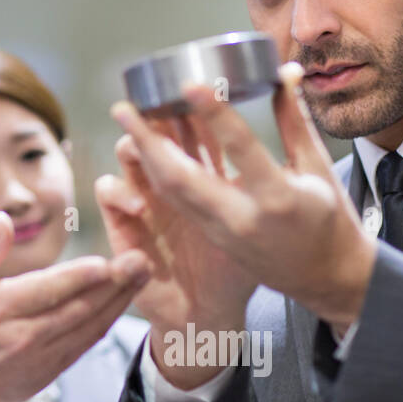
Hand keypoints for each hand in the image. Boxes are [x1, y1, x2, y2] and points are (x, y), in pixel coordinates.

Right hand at [0, 210, 151, 401]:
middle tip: (140, 260)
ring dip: (119, 300)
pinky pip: (87, 342)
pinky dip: (108, 321)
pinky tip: (124, 301)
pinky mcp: (54, 368)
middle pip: (77, 307)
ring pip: (88, 325)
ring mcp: (42, 354)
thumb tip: (3, 218)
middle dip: (113, 284)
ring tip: (142, 275)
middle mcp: (25, 333)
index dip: (77, 278)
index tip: (104, 262)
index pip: (45, 291)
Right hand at [96, 112, 259, 388]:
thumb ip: (266, 177)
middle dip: (156, 116)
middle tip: (157, 99)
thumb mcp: (262, 218)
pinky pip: (110, 199)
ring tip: (137, 144)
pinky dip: (118, 194)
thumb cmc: (239, 269)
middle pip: (160, 138)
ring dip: (131, 147)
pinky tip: (137, 202)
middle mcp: (174, 185)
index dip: (197, 109)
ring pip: (129, 160)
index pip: (198, 132)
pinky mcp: (125, 228)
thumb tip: (292, 86)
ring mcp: (146, 203)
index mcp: (207, 177)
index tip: (200, 86)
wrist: (210, 316)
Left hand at [112, 63, 376, 327]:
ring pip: (170, 190)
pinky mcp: (210, 236)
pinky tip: (149, 144)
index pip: (240, 149)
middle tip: (124, 107)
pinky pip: (176, 201)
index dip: (213, 115)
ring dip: (146, 154)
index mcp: (278, 198)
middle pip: (182, 177)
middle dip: (148, 141)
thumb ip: (294, 120)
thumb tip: (285, 71)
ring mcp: (221, 231)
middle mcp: (242, 217)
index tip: (189, 84)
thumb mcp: (317, 168)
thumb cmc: (328, 218)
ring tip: (129, 119)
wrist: (323, 277)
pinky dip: (159, 170)